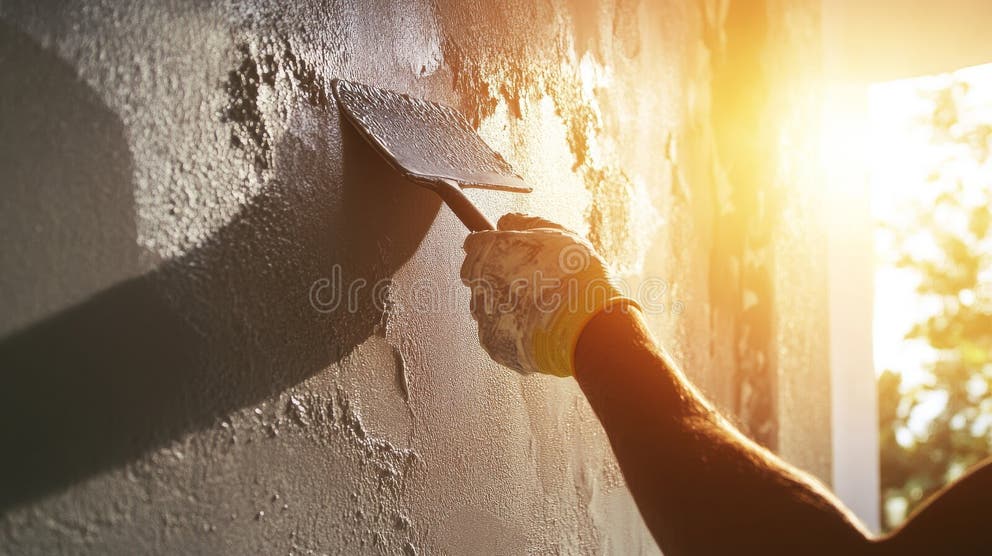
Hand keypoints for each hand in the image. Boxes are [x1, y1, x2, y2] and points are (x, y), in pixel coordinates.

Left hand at [460, 213, 636, 376]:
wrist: (583, 326)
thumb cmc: (573, 275)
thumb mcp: (556, 234)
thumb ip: (526, 223)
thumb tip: (507, 220)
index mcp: (488, 249)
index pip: (474, 243)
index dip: (492, 246)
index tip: (508, 252)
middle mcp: (478, 280)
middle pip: (477, 275)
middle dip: (497, 276)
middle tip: (529, 281)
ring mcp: (483, 314)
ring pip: (487, 305)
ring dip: (505, 303)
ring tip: (539, 306)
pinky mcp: (491, 342)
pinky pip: (497, 332)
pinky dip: (513, 329)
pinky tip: (537, 325)